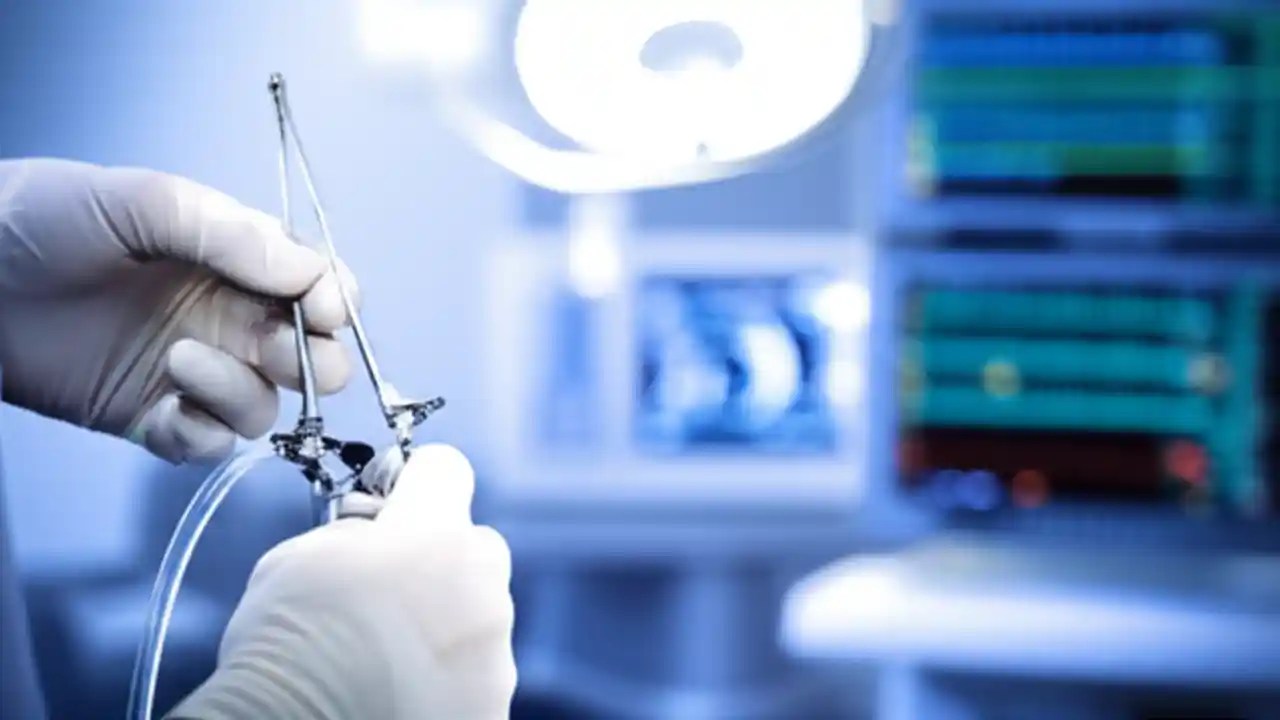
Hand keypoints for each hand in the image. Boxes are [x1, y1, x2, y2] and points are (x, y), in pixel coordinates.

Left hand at [0, 158, 355, 461]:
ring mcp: (194, 372)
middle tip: (278, 346)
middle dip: (312, 357)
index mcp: (236, 261)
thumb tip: (307, 273)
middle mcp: (226, 318)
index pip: (317, 286)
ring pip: (265, 406)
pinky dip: (204, 431)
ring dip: (241, 390)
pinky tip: (166, 400)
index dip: (335, 299)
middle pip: (310, 356)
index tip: (326, 305)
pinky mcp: (153, 418)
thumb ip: (232, 233)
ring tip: (181, 360)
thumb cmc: (44, 218)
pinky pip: (210, 443)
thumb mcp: (145, 200)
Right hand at [169, 444, 517, 719]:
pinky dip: (447, 678)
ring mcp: (495, 651)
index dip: (414, 482)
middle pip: (473, 548)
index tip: (390, 504)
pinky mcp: (495, 705)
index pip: (447, 470)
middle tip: (383, 594)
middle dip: (435, 561)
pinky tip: (399, 692)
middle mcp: (481, 586)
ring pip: (478, 615)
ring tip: (383, 657)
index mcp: (433, 533)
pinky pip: (477, 673)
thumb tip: (370, 534)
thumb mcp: (295, 561)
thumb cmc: (284, 648)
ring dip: (442, 624)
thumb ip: (350, 534)